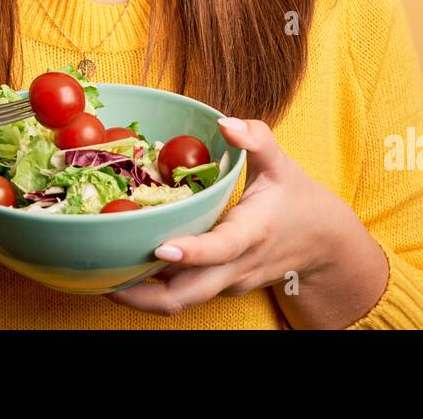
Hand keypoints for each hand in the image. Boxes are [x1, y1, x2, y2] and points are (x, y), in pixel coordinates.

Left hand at [107, 117, 388, 327]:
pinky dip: (154, 286)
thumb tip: (225, 121)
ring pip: (181, 301)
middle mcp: (236, 265)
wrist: (322, 245)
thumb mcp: (282, 164)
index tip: (161, 249)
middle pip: (188, 295)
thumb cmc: (297, 199)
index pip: (221, 248)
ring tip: (100, 278)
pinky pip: (184, 292)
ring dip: (141, 296)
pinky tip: (125, 270)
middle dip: (144, 296)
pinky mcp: (219, 288)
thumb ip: (256, 138)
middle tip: (103, 280)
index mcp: (252, 232)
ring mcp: (226, 282)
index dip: (192, 252)